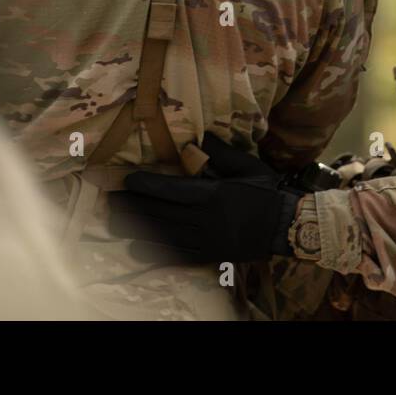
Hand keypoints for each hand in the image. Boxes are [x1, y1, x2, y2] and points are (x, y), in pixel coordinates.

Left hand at [107, 136, 301, 263]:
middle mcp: (206, 219)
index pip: (172, 190)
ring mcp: (206, 240)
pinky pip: (177, 256)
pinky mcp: (209, 255)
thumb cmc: (266, 191)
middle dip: (134, 207)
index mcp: (214, 195)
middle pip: (162, 213)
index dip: (147, 186)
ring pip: (164, 236)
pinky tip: (136, 250)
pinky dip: (155, 253)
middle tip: (110, 201)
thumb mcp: (247, 165)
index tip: (126, 181)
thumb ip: (222, 153)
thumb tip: (201, 138)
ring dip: (137, 229)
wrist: (284, 226)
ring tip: (115, 223)